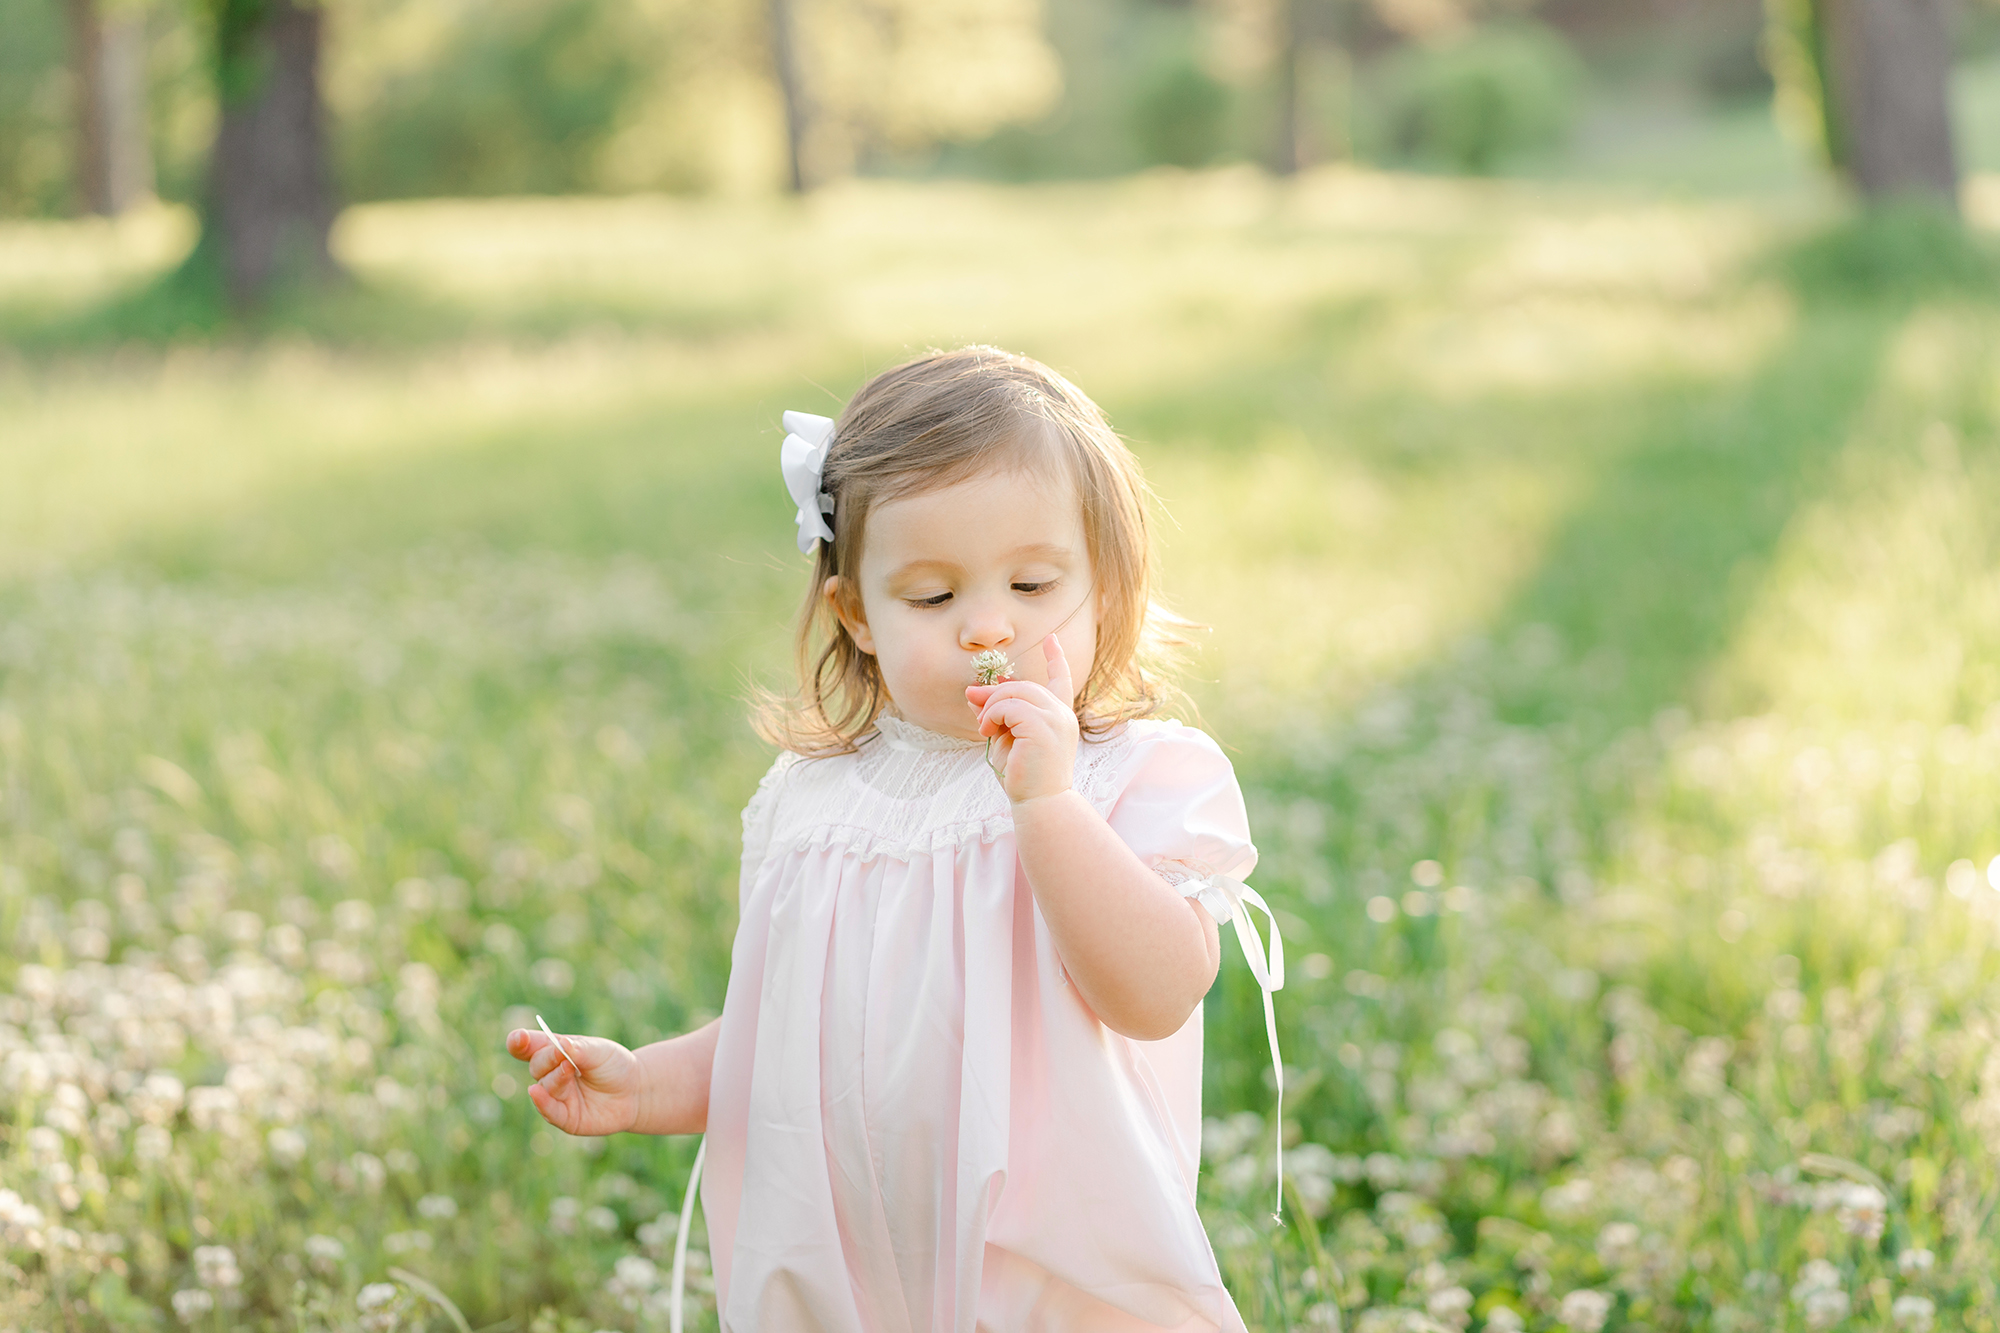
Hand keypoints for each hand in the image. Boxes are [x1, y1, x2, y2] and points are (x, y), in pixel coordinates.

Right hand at [506, 1027, 640, 1136]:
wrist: (635, 1091)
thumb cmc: (614, 1066)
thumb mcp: (600, 1051)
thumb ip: (579, 1049)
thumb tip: (561, 1045)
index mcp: (555, 1052)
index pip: (530, 1046)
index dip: (519, 1042)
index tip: (519, 1039)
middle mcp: (551, 1074)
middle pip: (537, 1065)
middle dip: (547, 1058)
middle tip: (562, 1053)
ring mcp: (556, 1096)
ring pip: (544, 1087)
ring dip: (555, 1078)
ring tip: (569, 1069)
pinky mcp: (565, 1117)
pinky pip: (549, 1112)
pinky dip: (542, 1103)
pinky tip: (536, 1093)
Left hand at [965, 634, 1079, 803]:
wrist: (1040, 804)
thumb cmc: (1023, 777)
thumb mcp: (1006, 739)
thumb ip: (995, 714)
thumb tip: (971, 691)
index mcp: (1059, 717)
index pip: (1061, 680)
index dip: (1055, 659)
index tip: (1051, 639)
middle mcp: (1062, 715)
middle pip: (1024, 686)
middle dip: (995, 694)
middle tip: (975, 710)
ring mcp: (1056, 719)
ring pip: (1015, 693)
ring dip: (992, 707)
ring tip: (984, 729)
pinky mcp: (1043, 726)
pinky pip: (1010, 706)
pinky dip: (992, 716)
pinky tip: (987, 732)